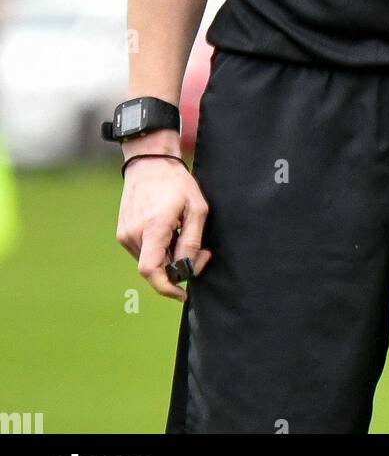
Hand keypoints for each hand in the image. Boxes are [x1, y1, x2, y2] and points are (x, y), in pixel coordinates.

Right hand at [116, 155, 211, 301]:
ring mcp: (125, 234)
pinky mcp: (122, 232)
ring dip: (168, 257)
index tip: (182, 293)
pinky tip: (170, 230)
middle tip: (199, 252)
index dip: (167, 288)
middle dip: (177, 268)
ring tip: (183, 234)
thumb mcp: (196, 209)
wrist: (149, 162)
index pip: (152, 271)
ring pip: (149, 261)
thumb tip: (188, 268)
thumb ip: (192, 241)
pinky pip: (142, 251)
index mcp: (153, 228)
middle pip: (155, 268)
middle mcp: (133, 234)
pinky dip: (158, 250)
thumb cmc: (176, 183)